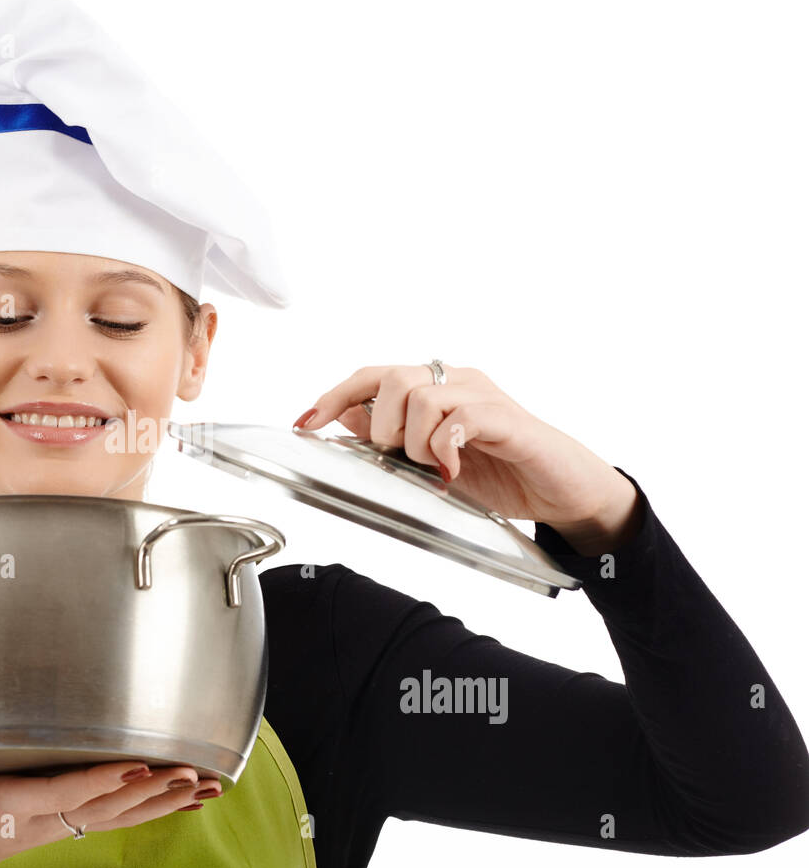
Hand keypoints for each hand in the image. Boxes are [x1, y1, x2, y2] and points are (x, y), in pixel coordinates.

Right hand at [0, 760, 220, 867]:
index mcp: (9, 806)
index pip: (63, 792)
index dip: (101, 781)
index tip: (137, 766)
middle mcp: (40, 818)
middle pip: (105, 805)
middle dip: (151, 789)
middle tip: (192, 772)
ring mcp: (54, 824)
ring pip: (118, 813)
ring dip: (163, 800)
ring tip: (204, 785)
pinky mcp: (59, 823)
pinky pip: (114, 817)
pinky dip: (151, 807)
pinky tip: (182, 799)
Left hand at [294, 363, 642, 554]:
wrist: (560, 490)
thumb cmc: (500, 474)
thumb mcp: (429, 463)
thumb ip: (389, 438)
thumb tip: (343, 419)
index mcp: (434, 388)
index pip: (373, 376)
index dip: (334, 397)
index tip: (306, 423)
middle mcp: (456, 382)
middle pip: (391, 378)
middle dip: (382, 426)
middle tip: (403, 459)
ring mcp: (482, 396)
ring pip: (421, 395)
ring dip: (415, 441)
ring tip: (436, 468)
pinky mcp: (506, 419)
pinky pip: (460, 417)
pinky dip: (445, 446)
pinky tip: (453, 469)